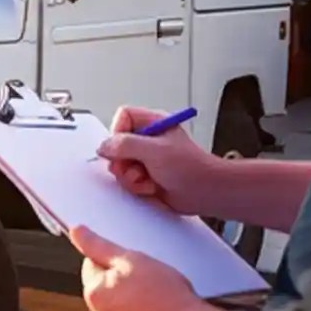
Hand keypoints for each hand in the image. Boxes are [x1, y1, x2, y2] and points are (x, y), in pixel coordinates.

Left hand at [69, 225, 223, 310]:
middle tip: (147, 276)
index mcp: (94, 294)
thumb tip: (77, 233)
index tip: (130, 259)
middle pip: (105, 288)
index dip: (113, 258)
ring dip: (131, 300)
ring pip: (119, 308)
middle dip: (122, 280)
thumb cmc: (167, 297)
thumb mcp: (132, 259)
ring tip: (156, 296)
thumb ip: (99, 245)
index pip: (91, 265)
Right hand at [97, 106, 225, 216]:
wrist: (205, 193)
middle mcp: (148, 139)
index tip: (123, 146)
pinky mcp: (146, 176)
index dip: (118, 131)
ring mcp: (146, 158)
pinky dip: (137, 186)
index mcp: (153, 123)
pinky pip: (128, 180)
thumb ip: (126, 145)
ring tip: (148, 179)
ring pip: (120, 165)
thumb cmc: (192, 168)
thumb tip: (104, 146)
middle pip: (117, 144)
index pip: (123, 117)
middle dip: (124, 161)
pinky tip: (152, 187)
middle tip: (136, 167)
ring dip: (131, 177)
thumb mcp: (155, 150)